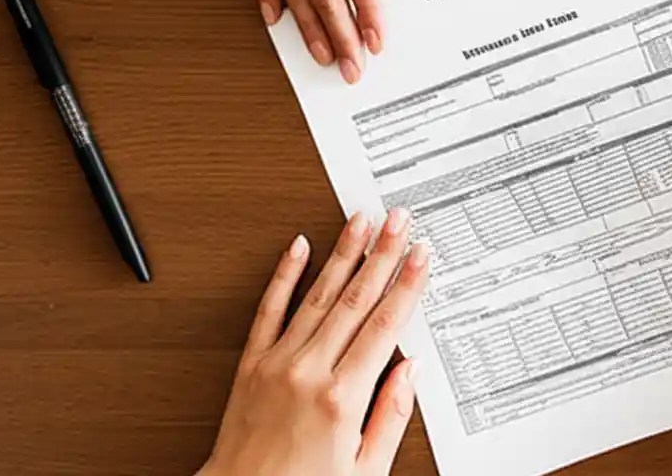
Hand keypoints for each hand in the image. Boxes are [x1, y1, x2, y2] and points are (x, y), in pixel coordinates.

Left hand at [199, 210, 428, 475]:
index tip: (420, 255)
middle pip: (355, 299)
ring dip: (343, 253)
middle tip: (398, 220)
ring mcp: (277, 363)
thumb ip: (391, 416)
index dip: (406, 284)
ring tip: (360, 221)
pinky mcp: (251, 364)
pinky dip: (284, 275)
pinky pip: (269, 309)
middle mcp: (308, 372)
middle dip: (381, 253)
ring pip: (317, 295)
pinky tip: (299, 247)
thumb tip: (410, 370)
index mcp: (342, 398)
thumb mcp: (365, 470)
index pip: (384, 325)